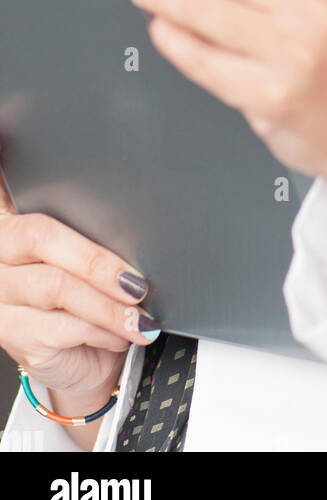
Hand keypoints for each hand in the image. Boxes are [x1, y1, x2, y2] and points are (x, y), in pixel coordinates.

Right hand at [0, 170, 162, 398]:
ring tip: (139, 318)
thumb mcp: (90, 248)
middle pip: (40, 236)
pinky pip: (62, 326)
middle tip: (137, 283)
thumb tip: (137, 216)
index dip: (12, 154)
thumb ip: (91, 223)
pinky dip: (101, 330)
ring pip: (57, 286)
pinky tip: (119, 334)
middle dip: (97, 261)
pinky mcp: (11, 333)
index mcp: (13, 217)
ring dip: (109, 306)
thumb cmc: (89, 291)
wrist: (78, 356)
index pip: (9, 183)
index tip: (33, 143)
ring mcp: (0, 292)